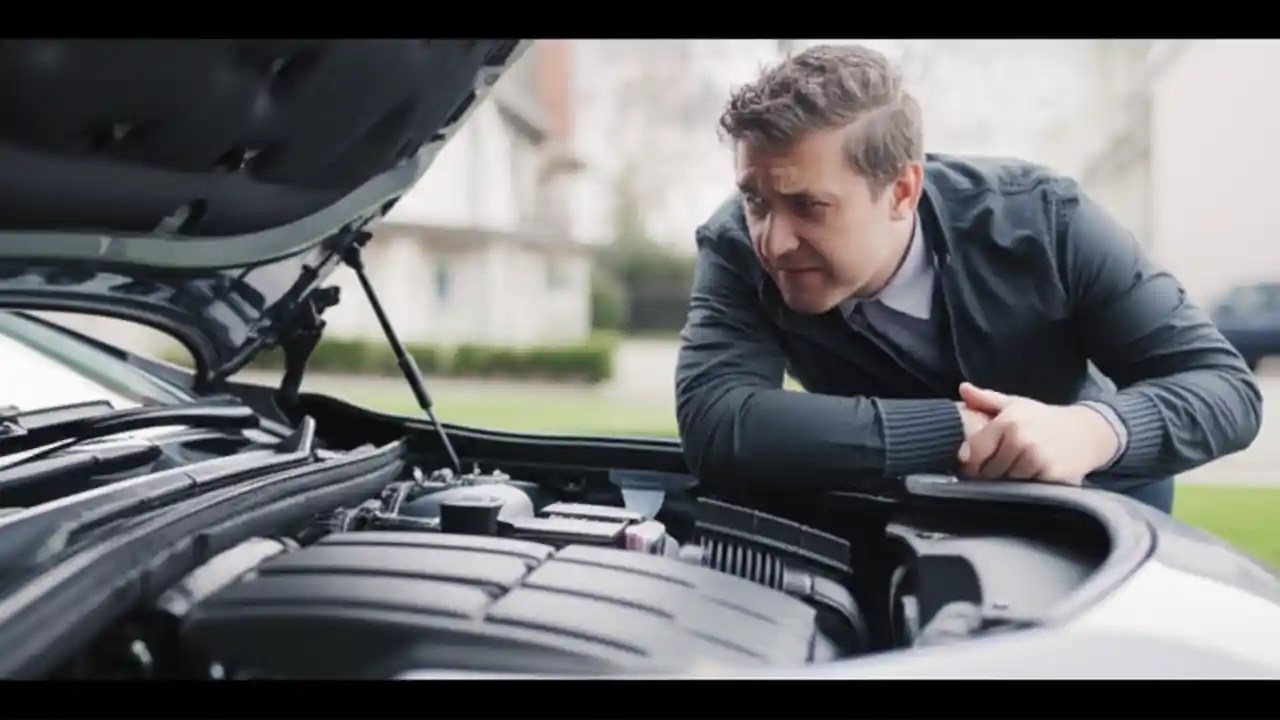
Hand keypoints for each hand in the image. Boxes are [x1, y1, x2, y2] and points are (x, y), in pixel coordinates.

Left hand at [956, 382, 1118, 484]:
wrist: (1088, 432)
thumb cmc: (1044, 419)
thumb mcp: (1016, 404)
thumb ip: (986, 399)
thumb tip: (962, 389)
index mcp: (1008, 421)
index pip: (973, 452)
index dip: (969, 462)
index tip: (972, 464)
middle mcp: (1021, 440)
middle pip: (988, 471)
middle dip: (988, 474)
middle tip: (997, 469)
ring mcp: (1037, 459)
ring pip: (1005, 483)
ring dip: (1006, 482)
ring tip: (1014, 471)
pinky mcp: (1051, 477)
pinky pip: (1025, 489)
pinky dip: (1024, 488)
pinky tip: (1030, 478)